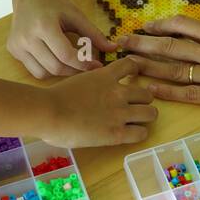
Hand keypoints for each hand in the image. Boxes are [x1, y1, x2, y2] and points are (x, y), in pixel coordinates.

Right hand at [8, 0, 116, 78]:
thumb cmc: (55, 1)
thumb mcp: (76, 15)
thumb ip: (94, 33)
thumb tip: (114, 48)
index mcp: (43, 25)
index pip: (65, 55)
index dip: (84, 64)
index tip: (97, 66)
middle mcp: (26, 37)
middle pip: (55, 67)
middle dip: (75, 71)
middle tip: (87, 67)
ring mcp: (17, 44)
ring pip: (42, 73)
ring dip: (60, 72)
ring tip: (72, 63)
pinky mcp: (12, 49)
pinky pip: (33, 69)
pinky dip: (47, 68)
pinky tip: (55, 58)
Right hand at [37, 57, 157, 146]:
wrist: (49, 112)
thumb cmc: (53, 98)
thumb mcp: (77, 81)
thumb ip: (90, 83)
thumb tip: (92, 91)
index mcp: (105, 76)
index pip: (131, 65)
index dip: (135, 71)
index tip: (131, 78)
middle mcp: (117, 92)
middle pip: (146, 94)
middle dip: (142, 100)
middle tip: (133, 107)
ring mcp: (120, 113)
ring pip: (151, 112)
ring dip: (144, 116)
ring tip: (136, 122)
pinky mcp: (117, 133)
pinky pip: (142, 133)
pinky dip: (139, 133)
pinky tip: (130, 134)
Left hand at [118, 1, 199, 109]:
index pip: (183, 26)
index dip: (161, 25)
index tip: (145, 26)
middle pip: (171, 47)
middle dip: (143, 45)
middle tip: (121, 44)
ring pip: (174, 71)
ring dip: (148, 68)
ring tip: (127, 67)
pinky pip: (188, 94)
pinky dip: (167, 92)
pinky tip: (150, 91)